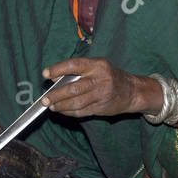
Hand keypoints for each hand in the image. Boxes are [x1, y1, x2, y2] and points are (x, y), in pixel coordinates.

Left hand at [39, 57, 153, 117]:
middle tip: (45, 100)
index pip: (74, 65)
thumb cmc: (108, 77)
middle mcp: (100, 79)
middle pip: (73, 88)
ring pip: (76, 103)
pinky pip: (81, 112)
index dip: (58, 69)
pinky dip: (69, 112)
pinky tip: (62, 111)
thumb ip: (76, 72)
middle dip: (56, 95)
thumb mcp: (95, 67)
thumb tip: (53, 79)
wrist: (132, 91)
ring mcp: (101, 95)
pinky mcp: (101, 108)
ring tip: (51, 106)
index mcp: (97, 65)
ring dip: (61, 106)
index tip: (45, 74)